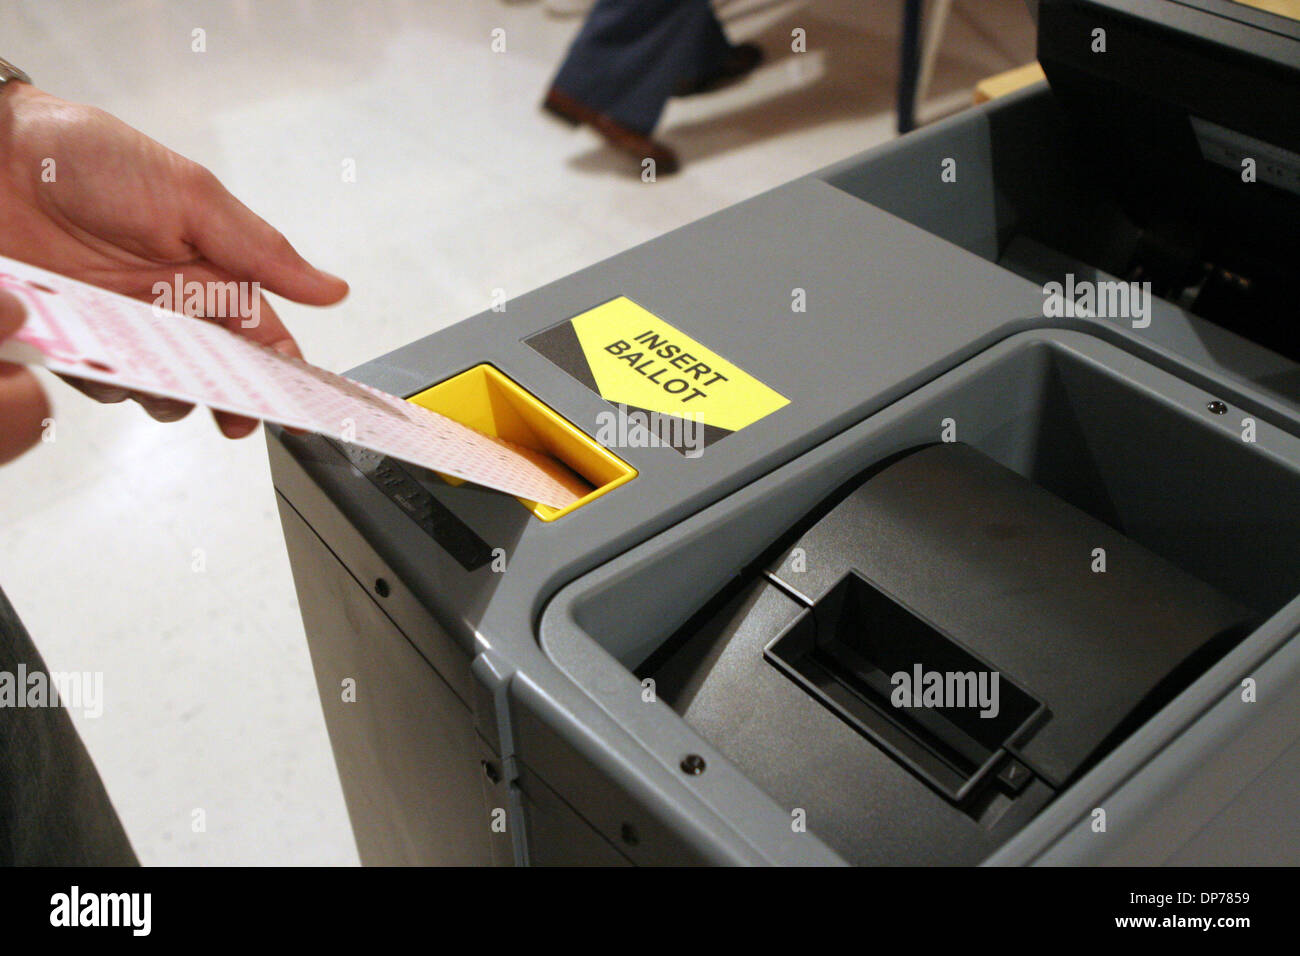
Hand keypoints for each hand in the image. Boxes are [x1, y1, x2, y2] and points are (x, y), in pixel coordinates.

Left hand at [0, 84, 347, 436]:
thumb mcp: (192, 197)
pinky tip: (100, 359)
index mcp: (209, 271)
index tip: (293, 401)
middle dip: (229, 400)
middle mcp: (168, 304)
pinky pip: (97, 382)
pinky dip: (106, 381)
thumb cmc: (88, 158)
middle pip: (214, 373)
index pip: (260, 335)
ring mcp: (118, 325)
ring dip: (165, 393)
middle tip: (236, 418)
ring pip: (158, 388)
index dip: (281, 370)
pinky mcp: (71, 340)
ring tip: (157, 376)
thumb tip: (331, 288)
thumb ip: (261, 251)